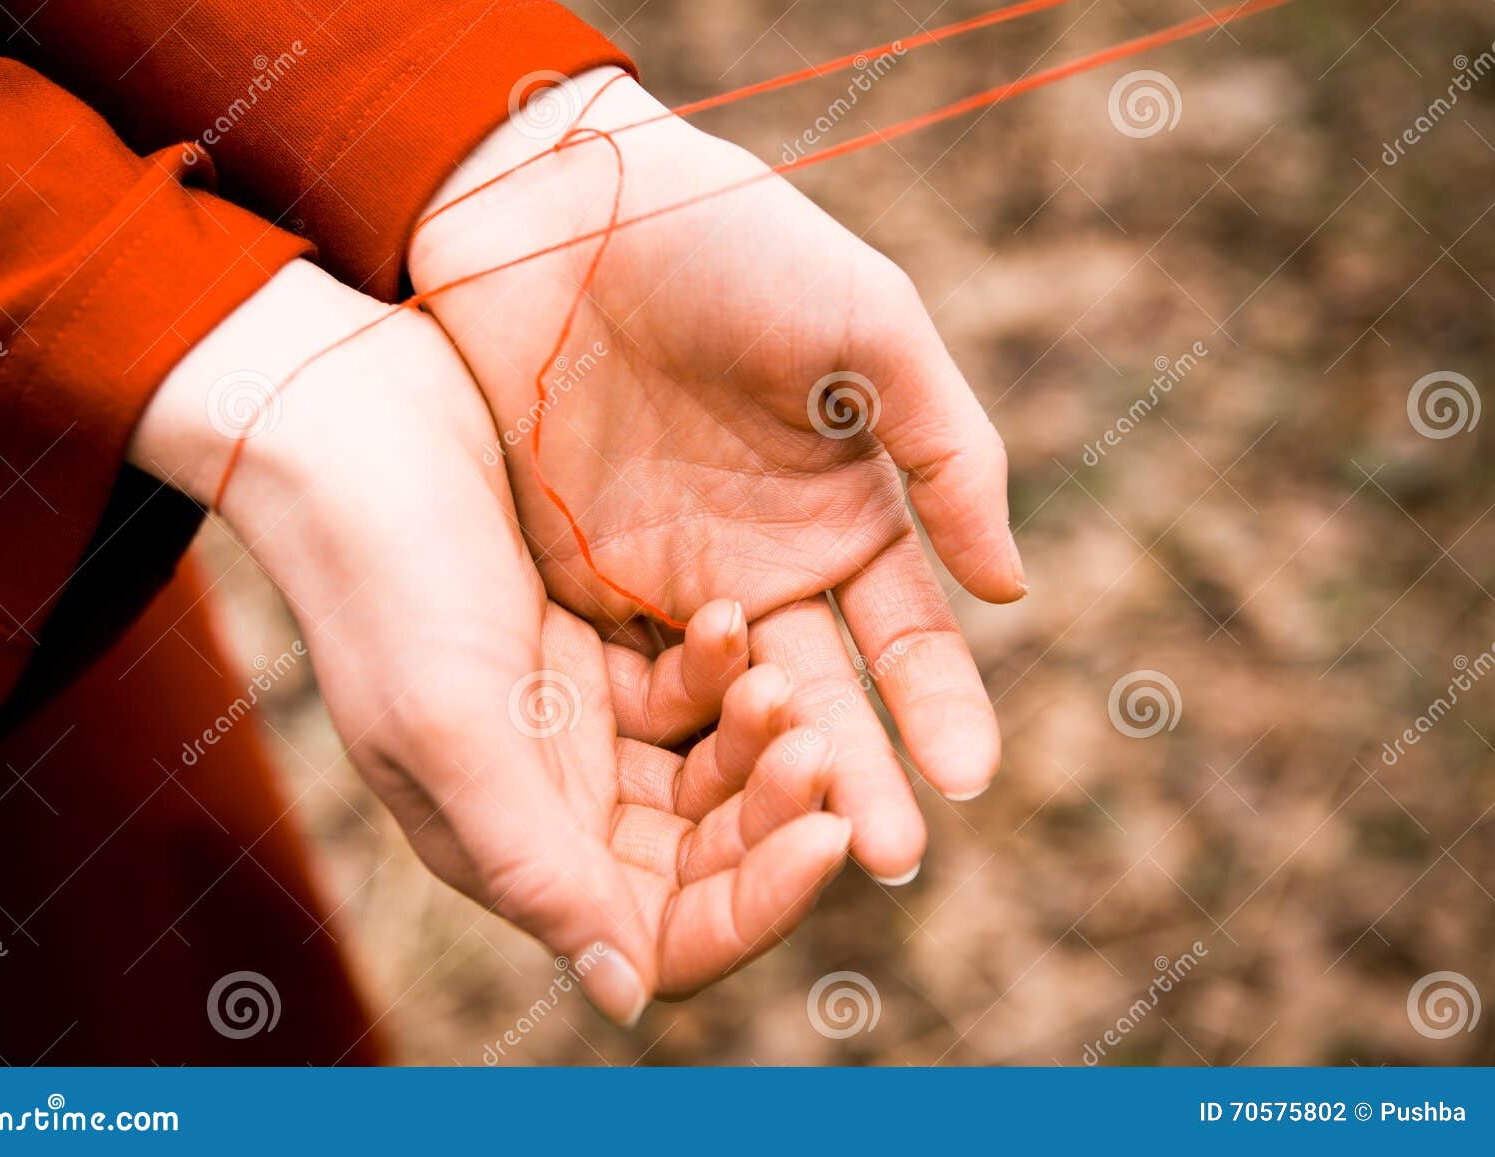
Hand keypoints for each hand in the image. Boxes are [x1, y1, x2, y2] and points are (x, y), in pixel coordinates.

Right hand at [128, 259, 847, 1022]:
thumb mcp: (450, 729)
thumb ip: (535, 867)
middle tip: (814, 746)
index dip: (753, 906)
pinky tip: (724, 618)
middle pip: (702, 857)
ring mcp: (578, 730)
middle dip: (769, 812)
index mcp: (510, 848)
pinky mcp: (596, 654)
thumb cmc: (381, 578)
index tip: (829, 836)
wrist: (354, 423)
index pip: (660, 932)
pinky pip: (691, 689)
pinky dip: (720, 665)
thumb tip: (626, 999)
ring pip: (710, 773)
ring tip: (764, 672)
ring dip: (754, 735)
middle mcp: (552, 804)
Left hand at [409, 69, 1024, 881]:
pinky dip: (663, 739)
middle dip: (860, 777)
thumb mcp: (865, 327)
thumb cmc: (729, 245)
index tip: (970, 778)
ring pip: (728, 712)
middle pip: (823, 696)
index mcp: (845, 511)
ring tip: (796, 850)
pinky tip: (685, 796)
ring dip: (764, 780)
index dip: (941, 705)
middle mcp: (766, 566)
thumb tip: (1011, 587)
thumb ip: (947, 448)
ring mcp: (673, 584)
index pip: (908, 637)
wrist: (562, 210)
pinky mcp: (584, 583)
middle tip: (890, 861)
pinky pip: (630, 680)